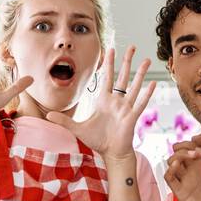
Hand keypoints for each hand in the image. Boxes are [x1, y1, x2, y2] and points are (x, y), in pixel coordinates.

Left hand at [45, 46, 155, 160]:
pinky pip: (141, 103)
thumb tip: (47, 114)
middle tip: (132, 47)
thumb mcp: (78, 129)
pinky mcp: (132, 117)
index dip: (109, 63)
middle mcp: (116, 101)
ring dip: (141, 73)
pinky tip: (153, 83)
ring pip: (135, 86)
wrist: (111, 153)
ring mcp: (126, 108)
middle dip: (127, 61)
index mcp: (104, 100)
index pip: (107, 77)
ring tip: (147, 60)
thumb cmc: (98, 141)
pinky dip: (147, 93)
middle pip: (123, 77)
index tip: (111, 49)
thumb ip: (63, 121)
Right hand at [164, 133, 200, 200]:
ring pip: (172, 159)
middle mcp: (190, 170)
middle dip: (188, 144)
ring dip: (182, 153)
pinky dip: (170, 169)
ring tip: (196, 156)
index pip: (196, 144)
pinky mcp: (179, 190)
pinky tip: (178, 165)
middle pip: (180, 148)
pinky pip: (168, 177)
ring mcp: (183, 179)